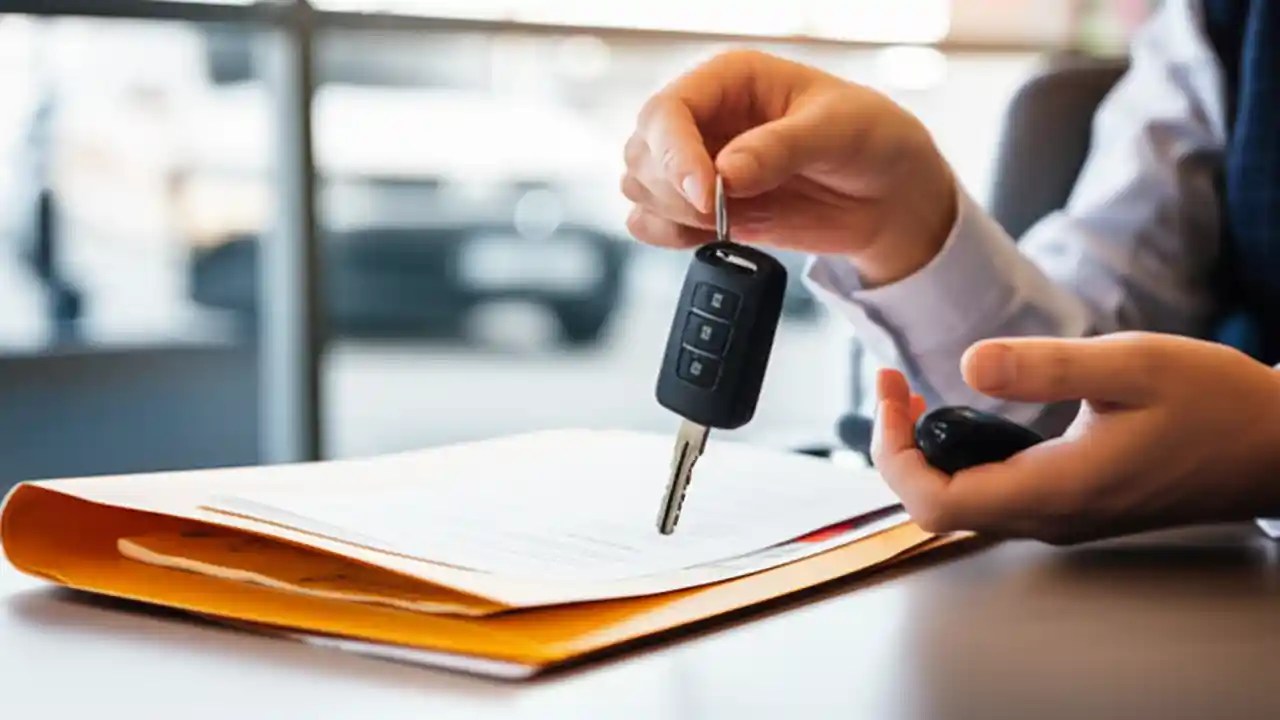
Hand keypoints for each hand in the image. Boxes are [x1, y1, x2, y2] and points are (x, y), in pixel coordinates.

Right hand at [621, 49, 956, 286]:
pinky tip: (709, 236)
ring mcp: (700, 164)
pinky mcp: (703, 206)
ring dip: (671, 213)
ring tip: (728, 220)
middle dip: (672, 189)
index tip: (708, 195)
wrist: (890, 197)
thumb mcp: (839, 132)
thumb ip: (781, 149)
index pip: (668, 110)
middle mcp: (706, 118)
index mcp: (730, 80)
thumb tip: (726, 173)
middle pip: (642, 150)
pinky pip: (651, 220)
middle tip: (723, 212)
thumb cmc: (872, 141)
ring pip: (639, 186)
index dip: (674, 155)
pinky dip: (668, 235)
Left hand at [872, 332, 1279, 543]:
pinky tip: (969, 412)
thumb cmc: (1219, 406)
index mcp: (1055, 490)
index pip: (934, 502)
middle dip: (900, 447)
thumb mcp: (1132, 366)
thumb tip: (967, 364)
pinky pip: (995, 493)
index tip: (891, 394)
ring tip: (917, 396)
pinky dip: (965, 456)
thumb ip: (1046, 368)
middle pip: (938, 507)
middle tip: (894, 387)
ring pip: (964, 503)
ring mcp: (1062, 517)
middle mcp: (1050, 517)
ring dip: (930, 452)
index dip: (892, 452)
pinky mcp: (1074, 505)